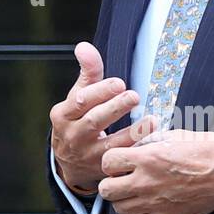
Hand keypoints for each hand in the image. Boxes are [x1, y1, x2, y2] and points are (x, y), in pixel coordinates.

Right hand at [49, 41, 157, 191]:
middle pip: (95, 120)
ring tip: (150, 120)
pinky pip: (120, 158)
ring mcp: (87, 153)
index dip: (100, 91)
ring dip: (131, 132)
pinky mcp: (101, 167)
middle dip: (115, 108)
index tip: (119, 83)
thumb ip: (86, 73)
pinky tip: (150, 139)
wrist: (66, 161)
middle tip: (134, 96)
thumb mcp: (76, 97)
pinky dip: (135, 149)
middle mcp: (72, 134)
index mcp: (63, 114)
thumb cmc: (76, 121)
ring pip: (109, 143)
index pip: (81, 100)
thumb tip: (84, 46)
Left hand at [98, 127, 213, 213]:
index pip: (107, 161)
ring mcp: (154, 203)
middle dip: (111, 182)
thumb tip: (135, 143)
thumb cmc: (206, 152)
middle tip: (122, 178)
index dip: (112, 160)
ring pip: (118, 208)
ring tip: (134, 193)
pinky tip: (144, 207)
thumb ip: (150, 139)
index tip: (120, 161)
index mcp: (146, 158)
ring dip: (123, 200)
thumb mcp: (175, 135)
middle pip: (106, 189)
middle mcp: (145, 182)